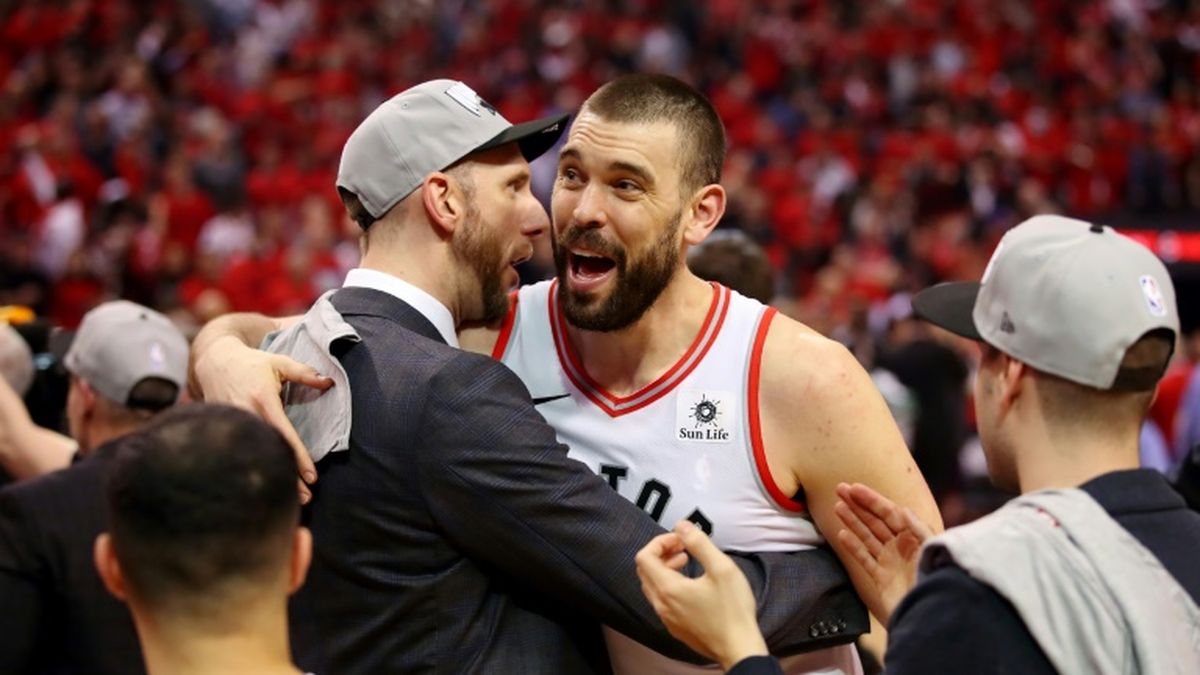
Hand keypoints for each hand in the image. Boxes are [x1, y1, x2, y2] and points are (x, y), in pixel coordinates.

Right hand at [192, 335, 332, 501]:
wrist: (212, 362)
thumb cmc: (250, 363)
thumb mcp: (279, 362)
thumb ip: (305, 372)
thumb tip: (330, 382)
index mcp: (262, 399)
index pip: (284, 434)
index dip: (298, 457)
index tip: (312, 477)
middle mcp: (246, 414)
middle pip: (269, 452)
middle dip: (287, 477)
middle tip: (306, 498)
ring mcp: (232, 423)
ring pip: (253, 458)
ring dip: (269, 478)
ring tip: (288, 498)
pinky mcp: (223, 428)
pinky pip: (240, 455)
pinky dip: (252, 471)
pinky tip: (262, 487)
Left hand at [636, 521, 767, 669]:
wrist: (739, 648)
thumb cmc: (733, 610)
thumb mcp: (722, 568)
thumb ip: (699, 543)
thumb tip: (682, 526)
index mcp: (668, 589)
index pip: (644, 557)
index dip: (659, 542)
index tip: (680, 540)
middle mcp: (661, 605)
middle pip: (645, 571)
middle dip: (660, 553)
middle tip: (682, 547)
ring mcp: (667, 618)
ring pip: (652, 586)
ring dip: (664, 568)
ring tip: (686, 560)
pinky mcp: (675, 627)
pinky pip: (661, 600)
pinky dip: (669, 584)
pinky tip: (690, 583)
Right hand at [833, 482, 933, 623]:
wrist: (930, 614)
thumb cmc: (935, 580)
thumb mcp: (932, 550)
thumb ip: (918, 529)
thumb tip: (902, 509)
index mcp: (914, 536)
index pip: (889, 512)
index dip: (871, 499)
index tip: (854, 488)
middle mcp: (900, 546)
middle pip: (875, 521)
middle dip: (858, 505)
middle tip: (839, 490)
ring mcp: (889, 561)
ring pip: (867, 536)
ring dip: (852, 521)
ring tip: (837, 507)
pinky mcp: (881, 578)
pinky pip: (864, 558)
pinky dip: (852, 546)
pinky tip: (842, 534)